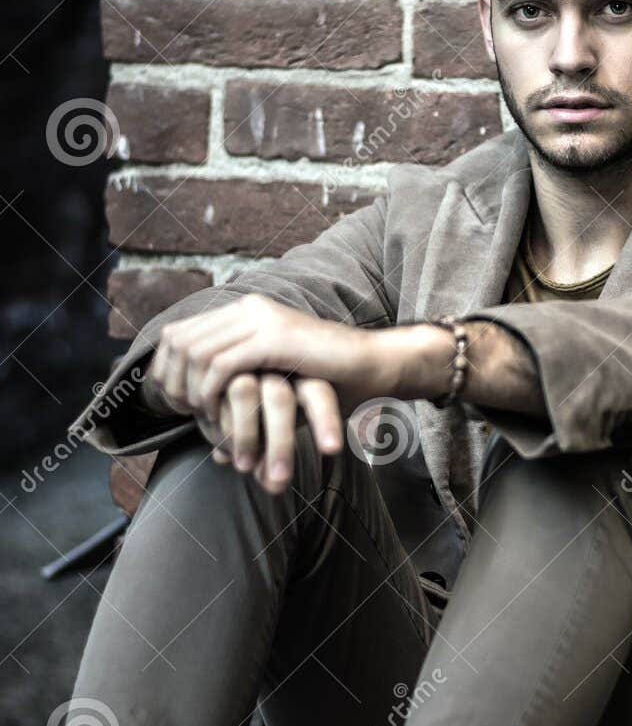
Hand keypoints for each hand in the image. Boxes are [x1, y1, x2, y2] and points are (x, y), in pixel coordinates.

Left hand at [149, 296, 364, 420]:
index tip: (175, 405)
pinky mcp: (274, 339)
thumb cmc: (328, 379)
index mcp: (245, 310)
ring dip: (189, 390)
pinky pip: (222, 365)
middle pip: (180, 340)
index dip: (167, 370)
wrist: (372, 365)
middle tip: (180, 414)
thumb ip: (237, 382)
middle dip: (172, 382)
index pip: (180, 332)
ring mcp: (261, 319)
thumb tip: (198, 414)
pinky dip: (211, 393)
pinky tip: (215, 414)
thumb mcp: (274, 377)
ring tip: (197, 418)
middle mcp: (248, 307)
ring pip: (196, 352)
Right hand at [207, 372, 343, 492]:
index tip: (331, 450)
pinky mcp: (218, 370)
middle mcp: (275, 370)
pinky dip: (219, 424)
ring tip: (244, 468)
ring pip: (244, 393)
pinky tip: (222, 445)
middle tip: (278, 482)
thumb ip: (270, 462)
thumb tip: (274, 487)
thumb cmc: (255, 419)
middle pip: (281, 399)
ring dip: (244, 436)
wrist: (218, 385)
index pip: (320, 395)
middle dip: (280, 443)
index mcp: (302, 381)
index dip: (326, 421)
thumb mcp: (269, 441)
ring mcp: (245, 367)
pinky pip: (217, 395)